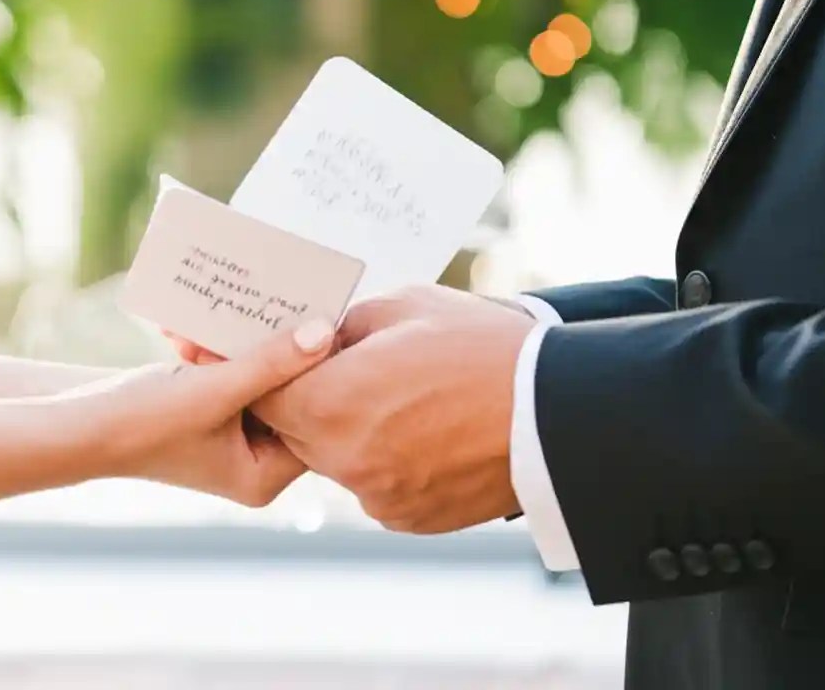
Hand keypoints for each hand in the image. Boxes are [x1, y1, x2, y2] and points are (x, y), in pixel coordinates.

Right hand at [77, 319, 334, 506]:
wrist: (77, 423)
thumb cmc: (146, 419)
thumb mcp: (218, 388)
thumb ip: (273, 362)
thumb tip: (325, 335)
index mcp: (264, 477)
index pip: (313, 423)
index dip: (317, 378)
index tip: (318, 332)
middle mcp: (252, 465)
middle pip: (288, 402)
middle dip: (271, 359)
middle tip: (268, 319)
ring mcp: (229, 441)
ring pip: (258, 384)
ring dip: (238, 352)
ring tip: (207, 337)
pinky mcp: (208, 416)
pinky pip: (231, 378)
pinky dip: (216, 356)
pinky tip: (188, 337)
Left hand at [252, 286, 535, 532]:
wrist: (559, 412)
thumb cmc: (481, 347)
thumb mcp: (405, 306)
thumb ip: (347, 326)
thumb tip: (324, 340)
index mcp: (330, 403)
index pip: (265, 393)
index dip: (274, 372)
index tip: (289, 358)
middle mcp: (343, 459)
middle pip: (296, 432)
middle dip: (312, 402)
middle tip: (348, 374)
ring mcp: (376, 495)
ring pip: (336, 461)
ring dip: (350, 435)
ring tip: (400, 401)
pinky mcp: (408, 518)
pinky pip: (375, 486)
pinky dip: (387, 464)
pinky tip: (427, 434)